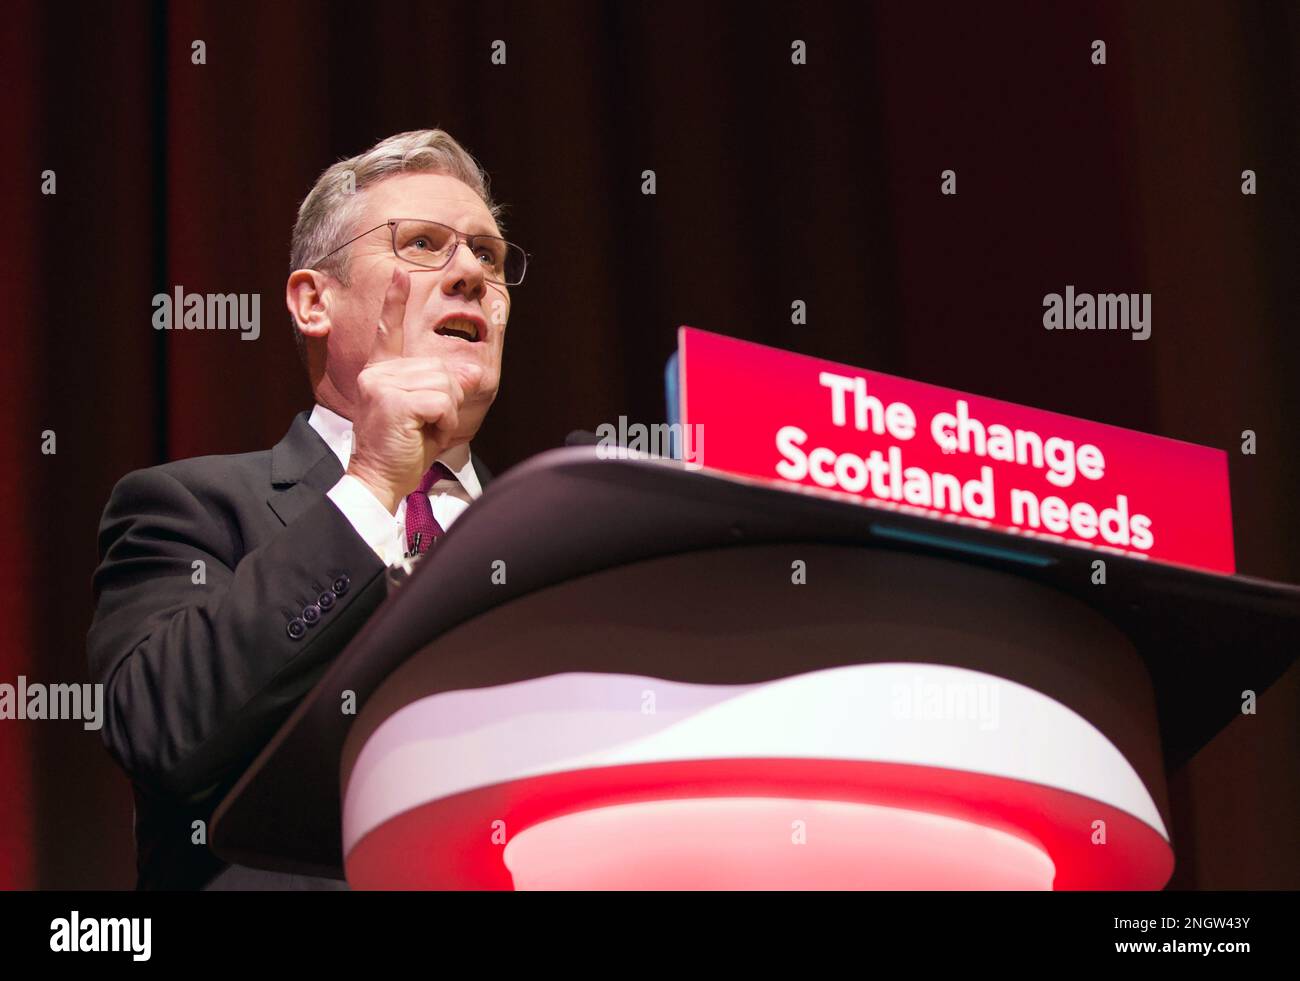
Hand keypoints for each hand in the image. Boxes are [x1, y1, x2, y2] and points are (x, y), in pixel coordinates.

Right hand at [344, 267, 482, 512]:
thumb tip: (474, 371)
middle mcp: (378, 373)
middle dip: (447, 399)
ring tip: (423, 430)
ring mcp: (383, 384)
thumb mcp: (429, 413)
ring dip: (445, 413)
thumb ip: (446, 388)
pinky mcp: (393, 400)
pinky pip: (441, 402)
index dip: (395, 302)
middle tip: (426, 424)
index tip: (400, 275)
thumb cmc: (403, 449)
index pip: (388, 332)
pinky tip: (425, 434)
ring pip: (444, 384)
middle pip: (439, 367)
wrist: (379, 479)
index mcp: (381, 372)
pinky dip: (444, 422)